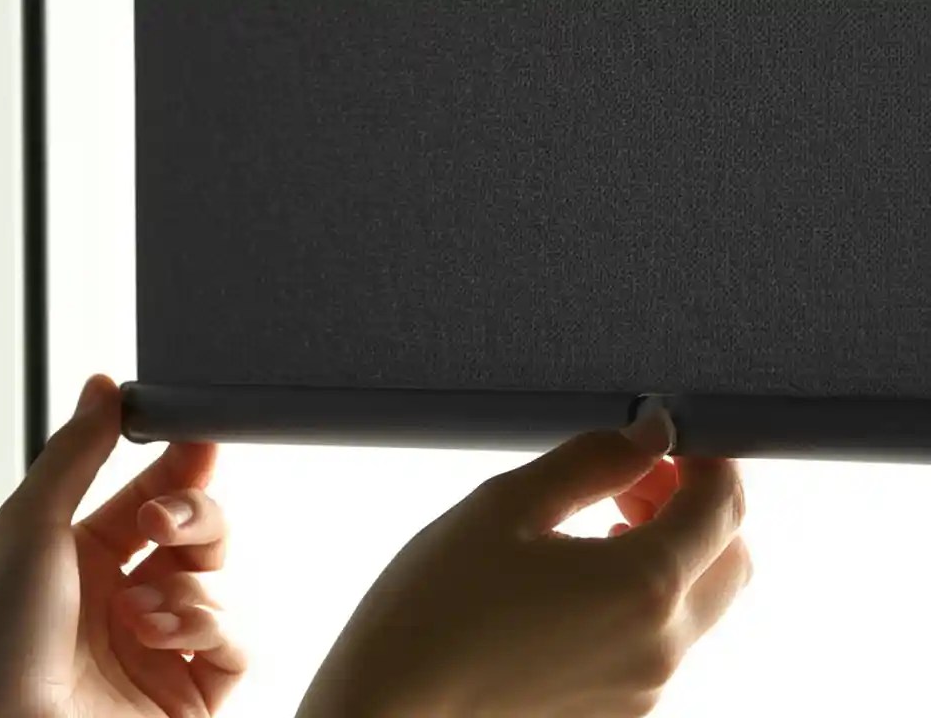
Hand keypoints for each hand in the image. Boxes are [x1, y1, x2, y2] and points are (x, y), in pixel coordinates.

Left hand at [0, 375, 244, 717]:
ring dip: (187, 583)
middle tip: (164, 520)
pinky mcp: (189, 695)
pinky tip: (160, 633)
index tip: (199, 436)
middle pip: (199, 533)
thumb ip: (76, 452)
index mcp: (83, 558)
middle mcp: (125, 600)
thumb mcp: (29, 525)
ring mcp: (159, 649)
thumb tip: (103, 388)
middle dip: (194, 515)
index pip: (153, 496)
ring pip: (220, 584)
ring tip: (138, 607)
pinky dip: (208, 628)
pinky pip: (235, 645)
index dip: (182, 465)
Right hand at [297, 408, 749, 717]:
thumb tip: (648, 433)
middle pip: (733, 560)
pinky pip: (662, 645)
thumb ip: (591, 461)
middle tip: (632, 484)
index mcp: (643, 585)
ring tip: (596, 530)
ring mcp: (644, 688)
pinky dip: (645, 603)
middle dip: (698, 509)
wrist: (389, 711)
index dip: (704, 458)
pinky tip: (575, 586)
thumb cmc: (432, 611)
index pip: (725, 505)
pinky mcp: (619, 713)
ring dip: (672, 555)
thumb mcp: (504, 506)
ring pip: (701, 606)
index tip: (664, 443)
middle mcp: (661, 645)